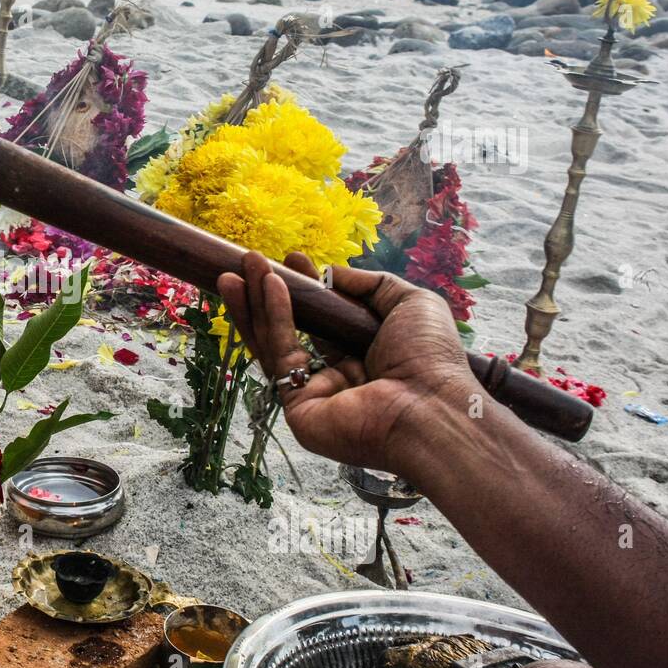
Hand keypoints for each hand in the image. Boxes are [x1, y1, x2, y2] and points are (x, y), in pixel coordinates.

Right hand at [217, 251, 479, 478]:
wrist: (430, 408)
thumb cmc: (431, 358)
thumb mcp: (411, 303)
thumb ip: (370, 284)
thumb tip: (330, 272)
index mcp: (365, 355)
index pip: (325, 321)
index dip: (307, 289)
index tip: (292, 260)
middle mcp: (337, 375)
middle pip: (292, 330)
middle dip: (268, 295)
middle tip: (250, 262)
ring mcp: (314, 393)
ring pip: (275, 343)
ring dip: (255, 305)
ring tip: (236, 272)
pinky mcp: (296, 408)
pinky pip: (280, 356)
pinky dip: (272, 319)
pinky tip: (269, 287)